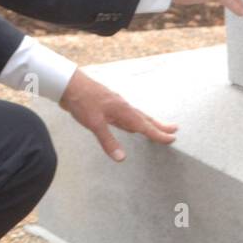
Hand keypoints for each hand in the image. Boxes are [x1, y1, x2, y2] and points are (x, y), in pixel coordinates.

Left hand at [58, 69, 177, 160]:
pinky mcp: (107, 107)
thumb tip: (121, 159)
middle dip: (159, 126)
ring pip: (135, 117)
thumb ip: (108, 141)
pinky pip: (125, 116)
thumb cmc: (82, 101)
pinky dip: (133, 122)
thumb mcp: (95, 123)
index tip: (172, 139)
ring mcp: (115, 106)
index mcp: (123, 110)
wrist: (68, 84)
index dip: (158, 134)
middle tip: (174, 130)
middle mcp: (122, 107)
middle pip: (145, 119)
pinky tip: (130, 126)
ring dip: (147, 123)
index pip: (145, 126)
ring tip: (157, 128)